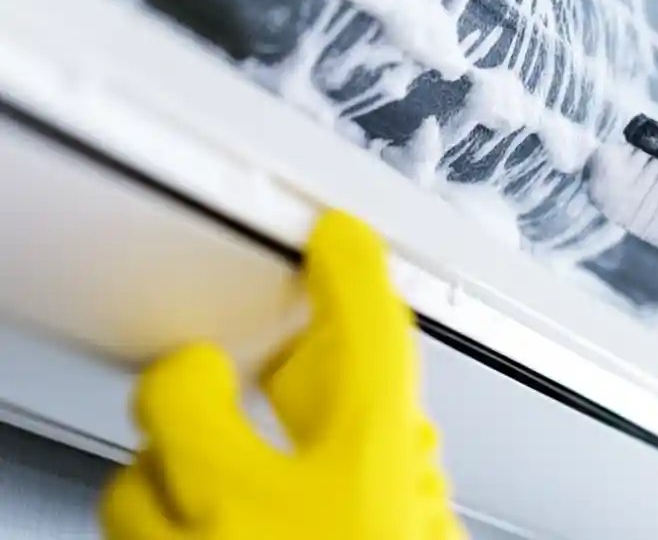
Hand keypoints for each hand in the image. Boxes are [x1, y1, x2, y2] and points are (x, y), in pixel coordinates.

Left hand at [101, 211, 465, 539]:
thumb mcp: (429, 539)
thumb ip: (414, 486)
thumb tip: (408, 458)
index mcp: (361, 495)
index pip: (368, 345)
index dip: (355, 275)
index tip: (342, 243)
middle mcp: (260, 518)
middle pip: (187, 395)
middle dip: (195, 374)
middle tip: (211, 372)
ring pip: (132, 480)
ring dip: (169, 468)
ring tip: (201, 481)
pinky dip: (158, 531)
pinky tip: (188, 535)